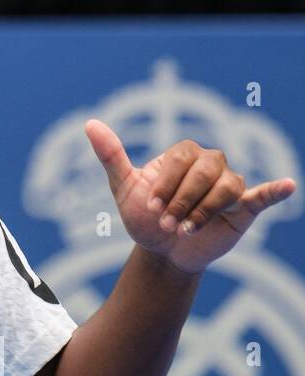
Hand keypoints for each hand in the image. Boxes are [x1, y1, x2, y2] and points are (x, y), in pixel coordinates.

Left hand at [86, 119, 296, 274]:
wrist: (161, 251)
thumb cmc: (144, 216)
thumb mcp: (123, 188)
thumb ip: (111, 156)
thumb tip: (90, 123)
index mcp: (182, 155)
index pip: (181, 158)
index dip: (167, 184)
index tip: (152, 208)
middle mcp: (209, 164)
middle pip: (204, 173)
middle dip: (182, 201)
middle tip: (166, 223)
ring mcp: (229, 184)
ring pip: (226, 188)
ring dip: (203, 211)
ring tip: (185, 229)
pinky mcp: (244, 208)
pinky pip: (262, 195)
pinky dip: (275, 190)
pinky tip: (287, 185)